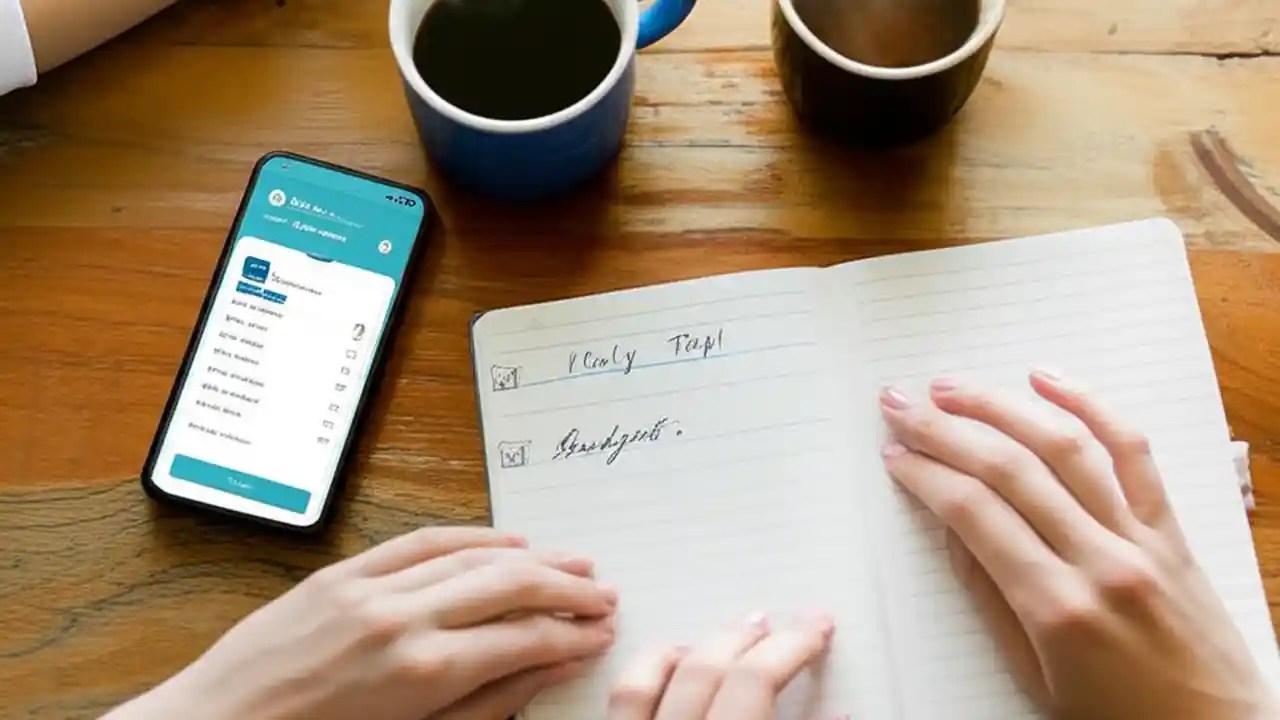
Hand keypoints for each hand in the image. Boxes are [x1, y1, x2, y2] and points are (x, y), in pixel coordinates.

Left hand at [104, 527, 616, 719]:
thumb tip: (550, 669)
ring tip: (573, 563)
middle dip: (566, 586)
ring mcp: (369, 587)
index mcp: (422, 673)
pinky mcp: (342, 572)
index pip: (524, 637)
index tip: (601, 631)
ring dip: (532, 556)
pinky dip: (471, 535)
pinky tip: (507, 540)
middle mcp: (402, 619)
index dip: (572, 633)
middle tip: (603, 594)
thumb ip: (491, 702)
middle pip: (510, 583)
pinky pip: (422, 539)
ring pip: (473, 554)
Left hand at [604, 612, 833, 718]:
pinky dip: (648, 669)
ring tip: (730, 635)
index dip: (791, 647)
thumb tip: (840, 717)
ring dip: (697, 648)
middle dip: (748, 640)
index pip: (754, 682)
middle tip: (781, 627)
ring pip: (652, 677)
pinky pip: (621, 700)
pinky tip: (670, 659)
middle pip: (706, 671)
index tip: (817, 628)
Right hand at [879, 370, 1277, 719]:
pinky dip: (1091, 406)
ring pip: (1064, 447)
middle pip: (1008, 470)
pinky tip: (1049, 380)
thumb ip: (991, 600)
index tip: (894, 455)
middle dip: (944, 430)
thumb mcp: (1034, 677)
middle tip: (901, 406)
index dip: (925, 475)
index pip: (974, 513)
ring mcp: (1141, 538)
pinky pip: (1134, 452)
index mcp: (1056, 608)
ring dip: (1001, 407)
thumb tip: (952, 530)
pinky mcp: (1171, 528)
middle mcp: (1100, 561)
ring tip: (953, 387)